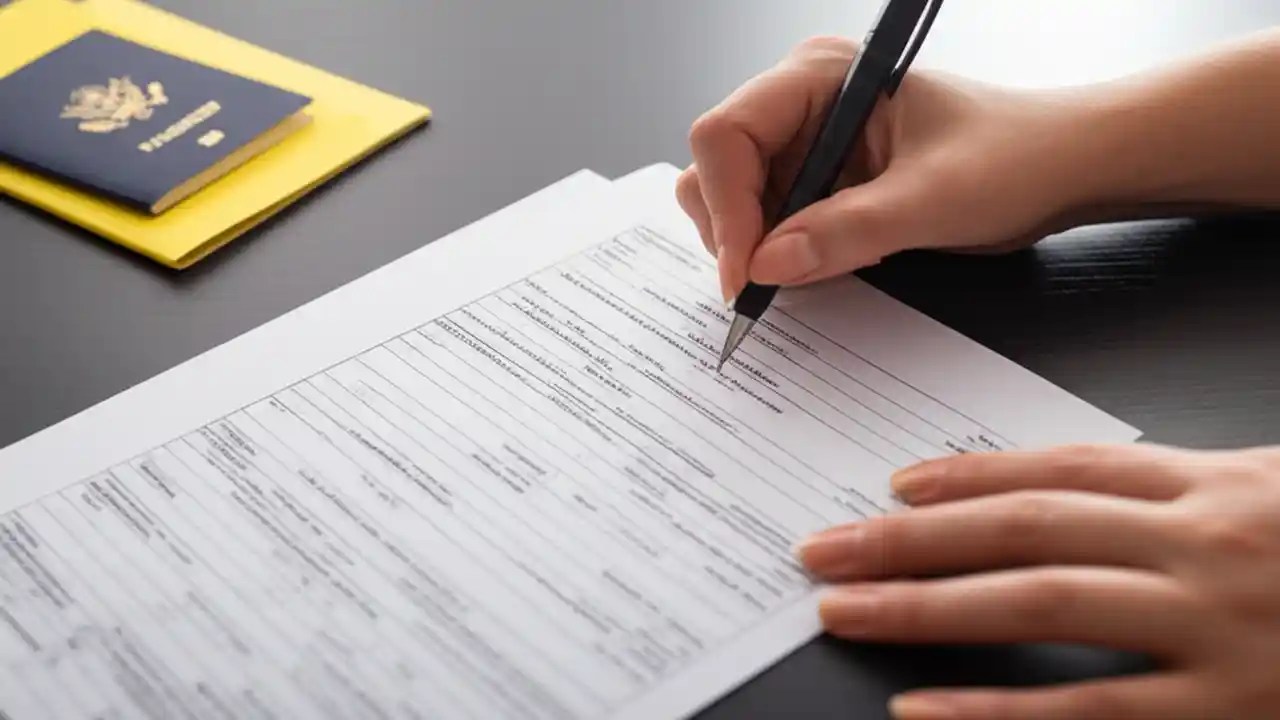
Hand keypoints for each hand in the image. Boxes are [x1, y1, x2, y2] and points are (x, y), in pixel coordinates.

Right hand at [677, 36, 1095, 302]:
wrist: (1063, 168)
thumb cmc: (1017, 156)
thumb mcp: (932, 200)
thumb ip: (846, 231)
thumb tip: (764, 265)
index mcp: (821, 75)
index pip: (726, 133)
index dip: (724, 205)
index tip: (744, 273)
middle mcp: (802, 101)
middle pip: (715, 166)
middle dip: (733, 228)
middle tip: (764, 282)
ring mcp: (808, 142)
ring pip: (735, 200)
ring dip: (757, 245)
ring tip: (814, 266)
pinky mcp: (821, 179)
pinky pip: (771, 221)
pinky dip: (782, 253)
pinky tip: (824, 263)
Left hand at [795, 442, 1279, 718]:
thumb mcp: (1275, 492)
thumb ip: (1180, 492)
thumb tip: (1059, 494)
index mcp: (1218, 480)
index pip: (1066, 465)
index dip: (972, 473)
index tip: (894, 485)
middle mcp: (1205, 541)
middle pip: (1028, 525)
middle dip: (914, 537)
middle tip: (824, 545)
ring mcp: (1216, 625)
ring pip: (1041, 602)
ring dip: (929, 606)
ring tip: (844, 608)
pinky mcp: (1233, 708)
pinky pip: (1092, 713)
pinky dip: (999, 710)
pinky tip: (925, 707)